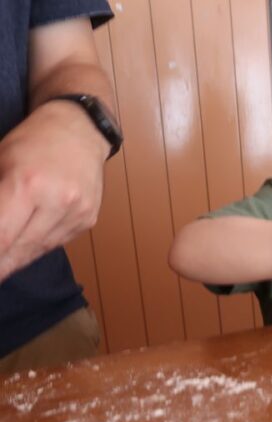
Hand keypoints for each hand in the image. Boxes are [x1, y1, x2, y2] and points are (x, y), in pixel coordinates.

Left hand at [0, 101, 107, 281]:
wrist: (79, 130)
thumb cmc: (32, 141)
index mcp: (28, 184)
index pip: (1, 235)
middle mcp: (58, 201)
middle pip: (19, 248)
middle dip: (0, 264)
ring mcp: (77, 212)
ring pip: (38, 250)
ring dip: (15, 260)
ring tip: (2, 267)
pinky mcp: (88, 219)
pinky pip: (56, 242)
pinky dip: (36, 248)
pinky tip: (23, 249)